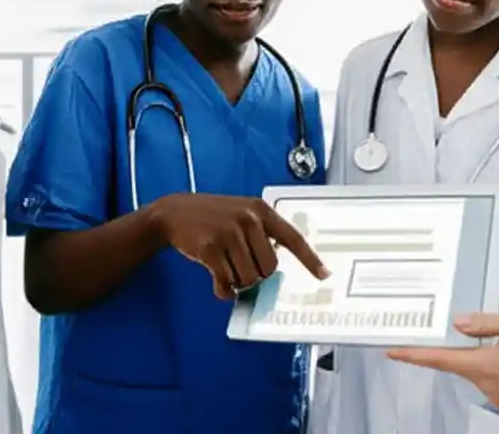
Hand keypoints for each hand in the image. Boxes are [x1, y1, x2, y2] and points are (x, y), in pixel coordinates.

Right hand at [148, 193, 329, 299]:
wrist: (174, 213)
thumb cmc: (213, 217)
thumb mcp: (240, 215)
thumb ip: (260, 235)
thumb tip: (273, 269)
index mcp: (260, 210)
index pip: (292, 238)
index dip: (309, 259)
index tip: (324, 275)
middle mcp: (248, 219)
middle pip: (269, 268)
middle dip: (257, 275)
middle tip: (241, 266)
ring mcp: (229, 233)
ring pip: (249, 277)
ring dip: (238, 282)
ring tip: (225, 268)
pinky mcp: (210, 248)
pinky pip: (227, 281)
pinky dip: (224, 289)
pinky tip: (218, 283)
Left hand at [386, 313, 498, 410]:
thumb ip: (486, 323)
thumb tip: (458, 323)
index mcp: (487, 365)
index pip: (441, 359)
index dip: (414, 355)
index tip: (393, 351)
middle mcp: (488, 385)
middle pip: (462, 361)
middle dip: (468, 344)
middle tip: (495, 331)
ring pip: (479, 368)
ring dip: (488, 353)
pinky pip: (493, 377)